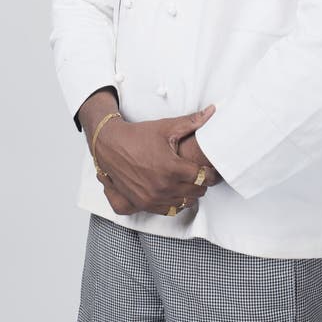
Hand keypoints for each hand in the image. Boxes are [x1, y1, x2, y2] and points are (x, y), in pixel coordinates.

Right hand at [94, 106, 220, 215]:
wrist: (109, 145)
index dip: (211, 173)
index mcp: (171, 169)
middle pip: (196, 193)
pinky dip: (173, 202)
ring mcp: (151, 198)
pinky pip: (167, 210)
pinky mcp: (141, 204)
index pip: (203, 177)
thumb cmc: (138, 135)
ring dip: (189, 194)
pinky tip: (173, 191)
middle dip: (202, 184)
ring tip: (188, 182)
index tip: (212, 170)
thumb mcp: (166, 127)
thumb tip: (212, 111)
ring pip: (183, 204)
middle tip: (201, 174)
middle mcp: (162, 187)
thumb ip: (192, 121)